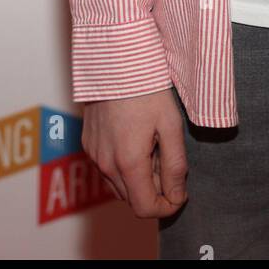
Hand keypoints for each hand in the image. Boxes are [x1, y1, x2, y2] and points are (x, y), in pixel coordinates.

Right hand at [81, 89, 188, 218]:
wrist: (116, 61)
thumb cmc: (147, 88)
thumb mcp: (171, 125)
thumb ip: (175, 166)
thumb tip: (177, 196)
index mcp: (128, 163)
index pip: (145, 208)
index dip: (167, 206)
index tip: (181, 192)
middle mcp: (105, 164)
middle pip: (132, 198)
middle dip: (154, 189)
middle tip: (168, 157)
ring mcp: (93, 154)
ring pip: (119, 185)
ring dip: (139, 177)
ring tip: (153, 145)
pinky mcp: (88, 143)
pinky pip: (107, 168)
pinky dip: (124, 165)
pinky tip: (137, 138)